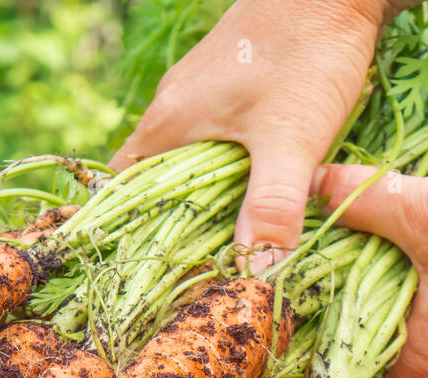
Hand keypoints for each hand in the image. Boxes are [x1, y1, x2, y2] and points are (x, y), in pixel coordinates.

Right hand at [111, 0, 403, 268]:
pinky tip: (253, 189)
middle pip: (153, 185)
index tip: (150, 276)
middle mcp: (170, 110)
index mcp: (165, 126)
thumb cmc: (305, 50)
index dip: (130, 237)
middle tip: (195, 274)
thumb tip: (254, 275)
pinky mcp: (229, 84)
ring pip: (184, 163)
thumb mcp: (290, 137)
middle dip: (171, 228)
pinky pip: (211, 141)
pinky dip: (223, 172)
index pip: (121, 194)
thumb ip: (271, 206)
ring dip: (201, 201)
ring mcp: (198, 95)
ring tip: (224, 243)